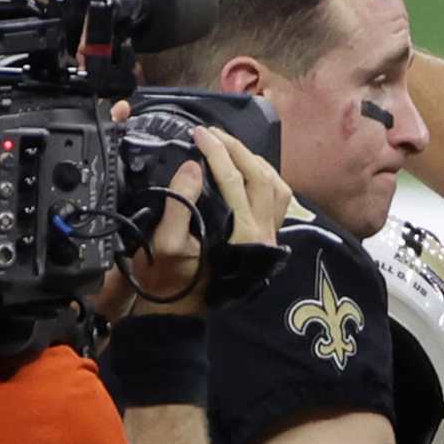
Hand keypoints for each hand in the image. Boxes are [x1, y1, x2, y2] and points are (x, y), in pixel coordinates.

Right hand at [130, 126, 291, 315]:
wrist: (180, 310)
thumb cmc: (169, 278)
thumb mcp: (163, 243)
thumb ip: (180, 203)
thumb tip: (194, 166)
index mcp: (240, 234)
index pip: (232, 179)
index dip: (215, 151)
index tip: (198, 133)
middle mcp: (262, 232)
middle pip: (259, 176)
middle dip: (236, 148)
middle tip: (213, 133)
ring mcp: (268, 235)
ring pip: (276, 185)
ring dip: (255, 161)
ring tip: (231, 146)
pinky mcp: (266, 236)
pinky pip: (279, 199)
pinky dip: (267, 177)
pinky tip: (249, 169)